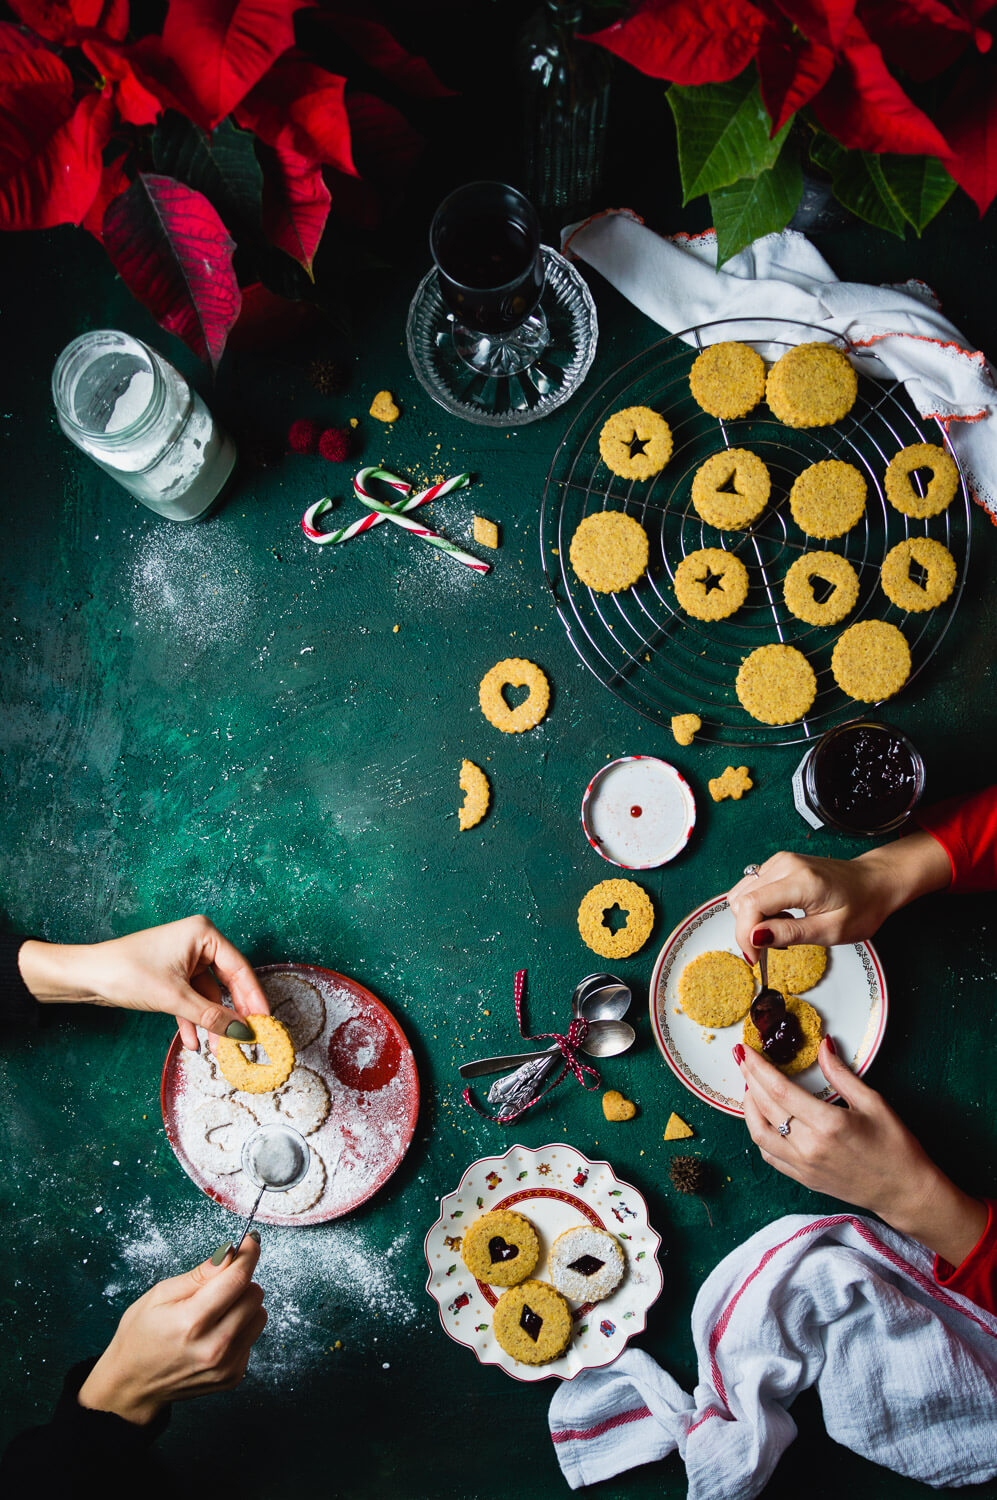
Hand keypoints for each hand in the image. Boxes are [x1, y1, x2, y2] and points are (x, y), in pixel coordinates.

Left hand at [17, 916, 269, 1049]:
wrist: (86, 976)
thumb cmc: (127, 973)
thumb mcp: (175, 998)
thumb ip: (212, 1016)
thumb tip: (243, 1032)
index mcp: (204, 933)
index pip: (239, 969)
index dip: (254, 998)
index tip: (266, 1022)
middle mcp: (198, 942)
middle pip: (227, 982)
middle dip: (232, 1014)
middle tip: (248, 1038)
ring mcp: (185, 958)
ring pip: (209, 994)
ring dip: (212, 1021)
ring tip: (220, 1049)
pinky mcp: (173, 974)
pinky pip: (192, 998)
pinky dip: (193, 1019)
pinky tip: (192, 1042)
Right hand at [78, 1237, 265, 1424]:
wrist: (133, 1385)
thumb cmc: (140, 1337)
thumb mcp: (159, 1295)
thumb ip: (198, 1275)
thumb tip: (229, 1254)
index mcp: (192, 1322)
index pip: (237, 1279)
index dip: (248, 1254)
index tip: (251, 1241)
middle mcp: (214, 1346)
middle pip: (254, 1295)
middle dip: (240, 1281)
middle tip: (218, 1285)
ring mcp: (225, 1366)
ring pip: (259, 1315)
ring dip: (244, 1305)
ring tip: (216, 1311)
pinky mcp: (233, 1377)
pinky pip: (252, 1337)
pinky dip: (240, 1328)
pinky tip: (215, 1333)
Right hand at [727, 831, 950, 963]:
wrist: (875, 882)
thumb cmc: (861, 906)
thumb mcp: (830, 931)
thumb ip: (790, 933)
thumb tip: (754, 938)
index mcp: (801, 881)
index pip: (750, 905)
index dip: (745, 935)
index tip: (755, 958)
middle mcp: (785, 865)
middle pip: (741, 899)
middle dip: (748, 930)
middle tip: (773, 947)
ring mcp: (780, 861)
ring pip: (742, 893)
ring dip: (752, 919)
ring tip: (781, 930)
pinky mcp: (779, 864)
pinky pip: (752, 887)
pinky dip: (758, 908)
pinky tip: (780, 916)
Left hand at [735, 1039, 987, 1267]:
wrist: (904, 1191)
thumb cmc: (895, 1146)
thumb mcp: (873, 1103)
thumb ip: (841, 1074)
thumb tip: (823, 1044)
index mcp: (828, 1123)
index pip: (779, 1090)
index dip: (758, 1068)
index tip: (746, 1050)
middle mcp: (809, 1146)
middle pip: (765, 1107)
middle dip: (750, 1079)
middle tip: (743, 1059)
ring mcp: (803, 1165)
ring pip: (759, 1133)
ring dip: (749, 1107)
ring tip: (750, 1086)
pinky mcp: (803, 1178)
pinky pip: (769, 1154)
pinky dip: (759, 1132)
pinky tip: (761, 1117)